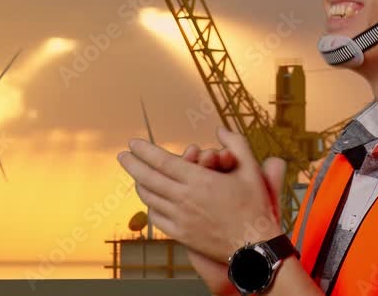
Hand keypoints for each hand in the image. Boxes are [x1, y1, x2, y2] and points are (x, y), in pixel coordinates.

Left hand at [118, 130, 287, 288]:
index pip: (162, 162)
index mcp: (200, 180)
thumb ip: (236, 144)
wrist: (254, 247)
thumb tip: (220, 130)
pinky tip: (150, 201)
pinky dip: (150, 206)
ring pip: (150, 198)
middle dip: (132, 165)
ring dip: (139, 184)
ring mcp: (181, 219)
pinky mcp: (181, 235)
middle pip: (148, 178)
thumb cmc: (255, 207)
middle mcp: (185, 199)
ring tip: (135, 176)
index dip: (145, 151)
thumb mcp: (251, 170)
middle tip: (122, 156)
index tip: (133, 144)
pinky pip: (157, 218)